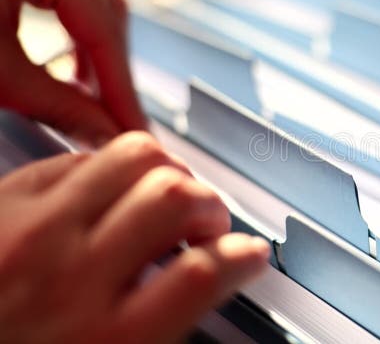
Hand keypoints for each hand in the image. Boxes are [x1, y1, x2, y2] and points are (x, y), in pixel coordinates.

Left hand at [0, 0, 146, 145]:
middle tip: (123, 121)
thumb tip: (108, 134)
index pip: (100, 27)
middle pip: (108, 8)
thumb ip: (59, 106)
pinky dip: (77, 34)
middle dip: (116, 70)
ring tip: (100, 102)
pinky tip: (75, 71)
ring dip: (101, 53)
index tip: (132, 127)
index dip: (120, 87)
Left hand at [0, 132, 269, 342]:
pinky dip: (108, 166)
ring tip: (166, 191)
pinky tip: (110, 189)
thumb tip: (201, 288)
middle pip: (175, 199)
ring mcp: (29, 230)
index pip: (203, 274)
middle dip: (210, 206)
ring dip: (167, 171)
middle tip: (208, 223)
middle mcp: (68, 275)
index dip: (241, 257)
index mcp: (104, 338)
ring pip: (132, 157)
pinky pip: (75, 156)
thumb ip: (156, 326)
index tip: (249, 254)